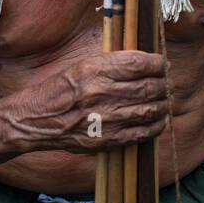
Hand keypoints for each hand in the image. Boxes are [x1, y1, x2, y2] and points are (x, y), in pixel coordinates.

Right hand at [14, 50, 169, 152]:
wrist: (37, 119)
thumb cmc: (62, 89)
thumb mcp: (83, 66)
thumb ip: (113, 64)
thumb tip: (146, 62)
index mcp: (94, 70)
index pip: (138, 63)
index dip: (158, 64)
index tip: (163, 64)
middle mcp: (100, 93)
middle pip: (148, 87)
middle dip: (163, 84)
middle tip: (167, 82)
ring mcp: (104, 118)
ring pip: (149, 110)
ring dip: (163, 104)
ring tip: (165, 100)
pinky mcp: (106, 139)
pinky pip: (141, 133)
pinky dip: (156, 126)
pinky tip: (160, 120)